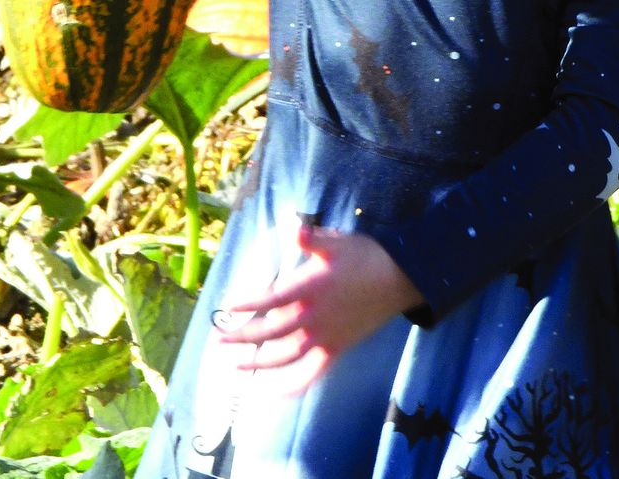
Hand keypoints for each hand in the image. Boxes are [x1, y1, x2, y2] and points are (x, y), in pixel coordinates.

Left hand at [218, 220, 424, 391]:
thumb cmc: (365, 256)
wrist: (399, 280)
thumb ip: (310, 239)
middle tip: (218, 340)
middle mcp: (314, 316)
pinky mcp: (338, 348)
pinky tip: (277, 392)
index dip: (248, 304)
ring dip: (259, 362)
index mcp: (310, 288)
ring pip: (287, 356)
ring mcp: (326, 336)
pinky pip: (313, 373)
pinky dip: (295, 385)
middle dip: (243, 337)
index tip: (227, 307)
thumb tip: (295, 226)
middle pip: (271, 332)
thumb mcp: (336, 242)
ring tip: (235, 365)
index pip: (271, 300)